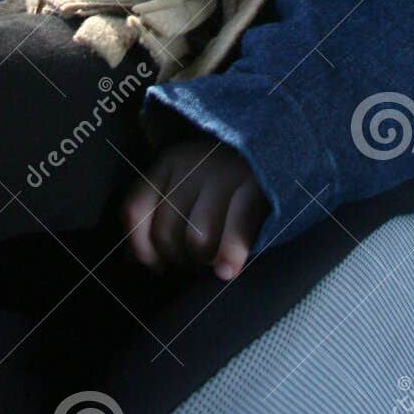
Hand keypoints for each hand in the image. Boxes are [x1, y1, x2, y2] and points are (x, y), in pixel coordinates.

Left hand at [121, 136, 269, 281]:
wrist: (279, 141)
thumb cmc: (228, 177)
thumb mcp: (189, 183)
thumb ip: (159, 213)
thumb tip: (134, 258)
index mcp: (170, 162)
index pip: (135, 209)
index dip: (140, 247)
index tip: (156, 265)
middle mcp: (192, 164)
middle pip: (166, 232)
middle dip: (179, 259)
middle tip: (196, 262)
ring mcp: (225, 173)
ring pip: (197, 240)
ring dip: (204, 262)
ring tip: (215, 262)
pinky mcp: (256, 186)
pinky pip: (235, 231)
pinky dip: (229, 256)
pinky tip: (226, 272)